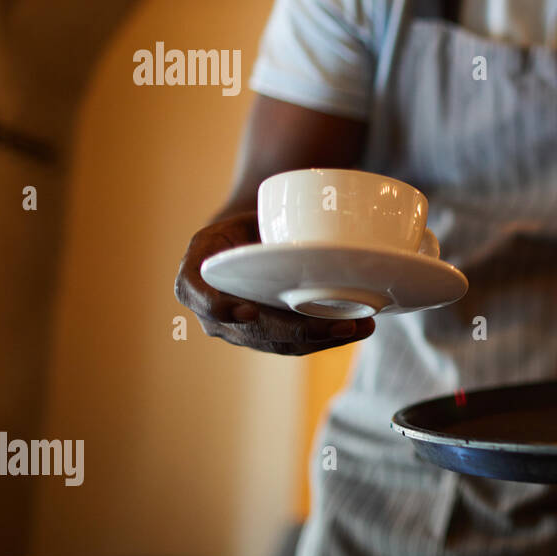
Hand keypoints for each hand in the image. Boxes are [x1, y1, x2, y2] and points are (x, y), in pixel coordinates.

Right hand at [174, 209, 375, 355]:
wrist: (248, 244)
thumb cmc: (247, 225)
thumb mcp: (241, 216)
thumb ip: (263, 220)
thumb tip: (319, 209)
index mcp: (197, 275)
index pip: (198, 295)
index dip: (219, 307)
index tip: (248, 311)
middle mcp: (211, 311)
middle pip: (253, 331)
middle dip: (300, 331)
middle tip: (341, 324)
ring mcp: (238, 330)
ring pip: (278, 343)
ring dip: (321, 340)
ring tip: (360, 325)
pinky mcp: (265, 338)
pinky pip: (293, 346)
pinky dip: (325, 340)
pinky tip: (355, 329)